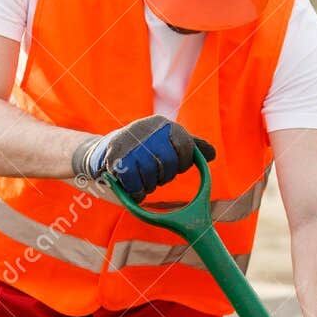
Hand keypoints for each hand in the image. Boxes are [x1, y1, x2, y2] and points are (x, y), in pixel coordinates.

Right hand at [71, 114, 215, 200]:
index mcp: (162, 124)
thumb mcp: (166, 143)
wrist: (104, 152)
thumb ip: (190, 147)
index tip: (176, 166)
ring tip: (143, 179)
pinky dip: (137, 192)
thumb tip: (212, 154)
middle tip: (156, 175)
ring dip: (150, 185)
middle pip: (170, 163)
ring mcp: (130, 144)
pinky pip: (135, 184)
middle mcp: (146, 130)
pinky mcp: (115, 160)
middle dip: (165, 175)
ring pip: (153, 176)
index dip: (183, 161)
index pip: (185, 145)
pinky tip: (134, 188)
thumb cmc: (143, 149)